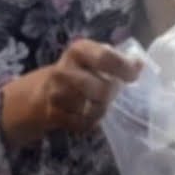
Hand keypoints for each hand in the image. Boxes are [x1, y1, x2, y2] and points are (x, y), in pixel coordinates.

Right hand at [2, 40, 141, 146]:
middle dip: (112, 94)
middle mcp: (65, 69)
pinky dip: (90, 122)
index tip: (133, 76)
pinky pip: (84, 123)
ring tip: (97, 103)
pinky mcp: (52, 114)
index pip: (106, 57)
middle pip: (103, 89)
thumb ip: (115, 60)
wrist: (34, 95)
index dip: (124, 68)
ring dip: (101, 109)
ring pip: (94, 109)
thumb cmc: (74, 73)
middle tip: (112, 93)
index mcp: (79, 50)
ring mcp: (56, 94)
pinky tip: (86, 114)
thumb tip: (140, 64)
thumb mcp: (90, 59)